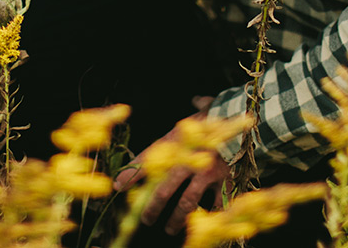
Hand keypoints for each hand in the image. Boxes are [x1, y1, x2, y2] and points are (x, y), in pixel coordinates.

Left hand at [113, 112, 230, 234]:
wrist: (229, 119)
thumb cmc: (197, 129)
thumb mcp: (173, 135)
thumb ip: (150, 155)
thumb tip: (120, 180)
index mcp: (174, 146)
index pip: (147, 161)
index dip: (131, 175)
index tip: (118, 187)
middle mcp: (187, 159)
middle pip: (165, 188)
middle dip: (153, 206)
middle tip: (147, 219)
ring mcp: (206, 171)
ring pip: (188, 201)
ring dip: (177, 218)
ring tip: (169, 228)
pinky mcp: (223, 179)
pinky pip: (216, 202)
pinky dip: (208, 213)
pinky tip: (201, 221)